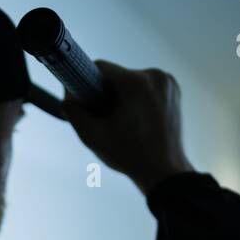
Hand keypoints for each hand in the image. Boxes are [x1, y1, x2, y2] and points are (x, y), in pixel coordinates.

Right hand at [62, 60, 193, 194]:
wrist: (164, 172)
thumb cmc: (129, 156)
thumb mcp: (92, 136)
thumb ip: (73, 112)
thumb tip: (67, 96)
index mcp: (136, 83)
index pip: (100, 68)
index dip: (86, 84)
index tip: (85, 102)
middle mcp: (155, 76)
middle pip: (117, 76)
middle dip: (106, 93)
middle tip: (104, 118)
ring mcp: (168, 82)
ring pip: (131, 81)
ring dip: (122, 96)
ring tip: (123, 122)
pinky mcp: (173, 90)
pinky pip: (146, 87)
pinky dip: (138, 98)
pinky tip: (136, 119)